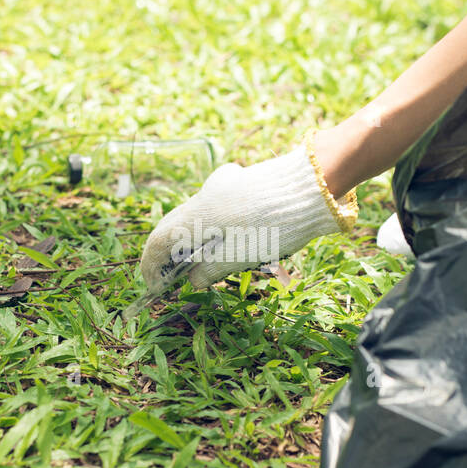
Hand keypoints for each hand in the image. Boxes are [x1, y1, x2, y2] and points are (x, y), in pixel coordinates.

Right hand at [138, 143, 355, 290]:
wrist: (314, 184)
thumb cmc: (275, 226)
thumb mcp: (240, 257)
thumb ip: (210, 270)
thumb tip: (192, 278)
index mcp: (197, 214)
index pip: (161, 240)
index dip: (152, 265)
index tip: (154, 285)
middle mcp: (205, 195)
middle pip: (176, 226)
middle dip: (171, 254)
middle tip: (172, 277)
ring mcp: (224, 185)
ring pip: (198, 217)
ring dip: (195, 242)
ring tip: (204, 265)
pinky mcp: (242, 182)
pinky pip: (217, 208)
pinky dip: (213, 229)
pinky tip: (230, 243)